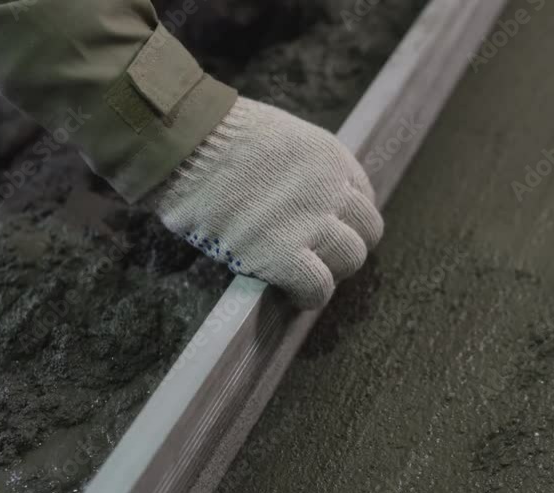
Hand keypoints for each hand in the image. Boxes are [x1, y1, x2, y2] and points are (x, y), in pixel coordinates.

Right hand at [144, 97, 383, 308]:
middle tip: (314, 254)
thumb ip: (301, 167)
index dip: (345, 220)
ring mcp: (310, 222)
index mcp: (330, 157)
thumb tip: (298, 194)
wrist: (187, 144)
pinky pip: (317, 287)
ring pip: (350, 260)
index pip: (364, 199)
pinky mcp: (282, 253)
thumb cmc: (216, 138)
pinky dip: (308, 296)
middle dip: (343, 247)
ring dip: (330, 271)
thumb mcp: (278, 136)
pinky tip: (291, 294)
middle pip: (366, 232)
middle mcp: (330, 189)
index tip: (326, 230)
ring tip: (301, 274)